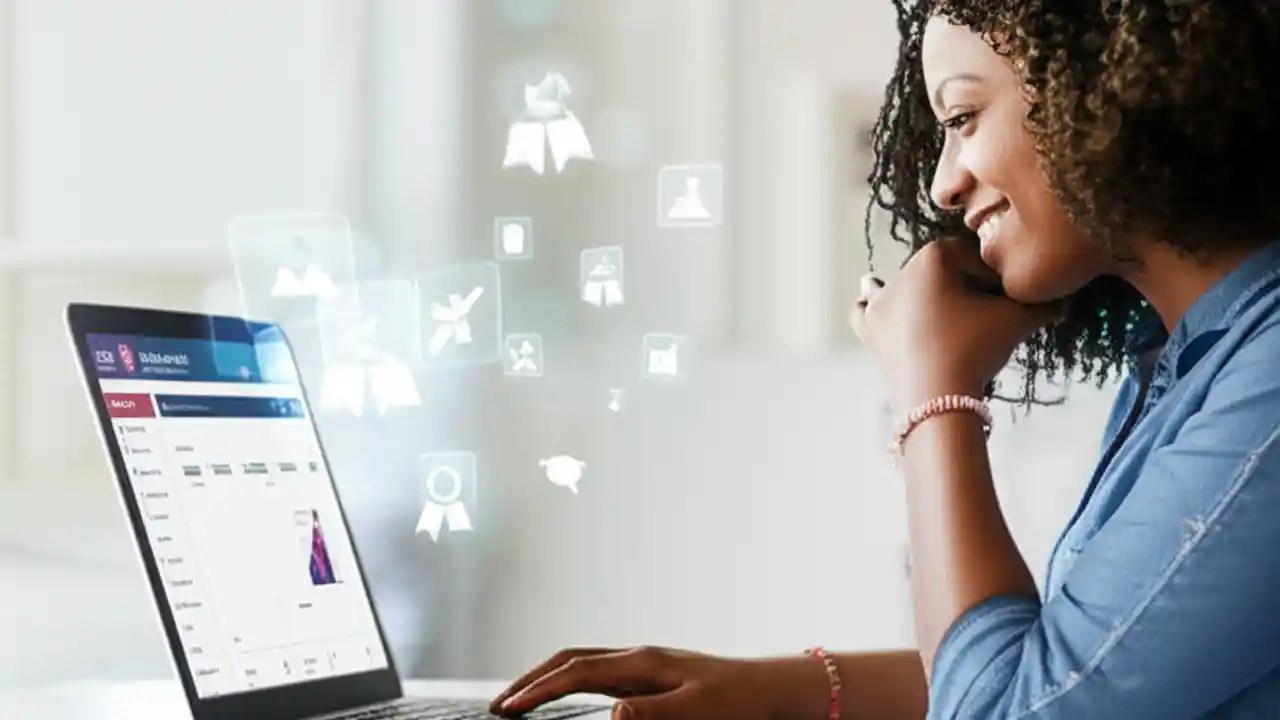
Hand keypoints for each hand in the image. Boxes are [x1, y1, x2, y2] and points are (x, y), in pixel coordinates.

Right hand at [490, 646, 821, 719]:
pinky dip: (569, 682)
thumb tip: (610, 713)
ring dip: (547, 677)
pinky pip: (598, 673)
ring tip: (520, 700)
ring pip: (581, 662)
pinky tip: (565, 699)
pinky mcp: (652, 675)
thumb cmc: (738, 702)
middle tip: (498, 705)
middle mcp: (638, 656)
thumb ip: (652, 715)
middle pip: (570, 658)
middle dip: (531, 678)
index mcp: (643, 661)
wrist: (772, 689)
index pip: (576, 672)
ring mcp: (644, 663)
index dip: (538, 690)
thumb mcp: (696, 713)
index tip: (507, 709)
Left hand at [848, 237, 1063, 412]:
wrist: (937, 400)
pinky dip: (872, 306)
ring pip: (897, 284)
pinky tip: (880, 304)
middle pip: (936, 271)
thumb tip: (1063, 301)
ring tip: (931, 304)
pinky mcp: (868, 331)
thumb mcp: (1017, 322)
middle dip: (958, 285)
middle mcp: (900, 273)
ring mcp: (879, 303)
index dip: (992, 275)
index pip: (971, 257)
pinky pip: (864, 309)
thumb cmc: (976, 350)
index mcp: (933, 257)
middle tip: (980, 312)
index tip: (1005, 296)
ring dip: (913, 290)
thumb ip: (1041, 305)